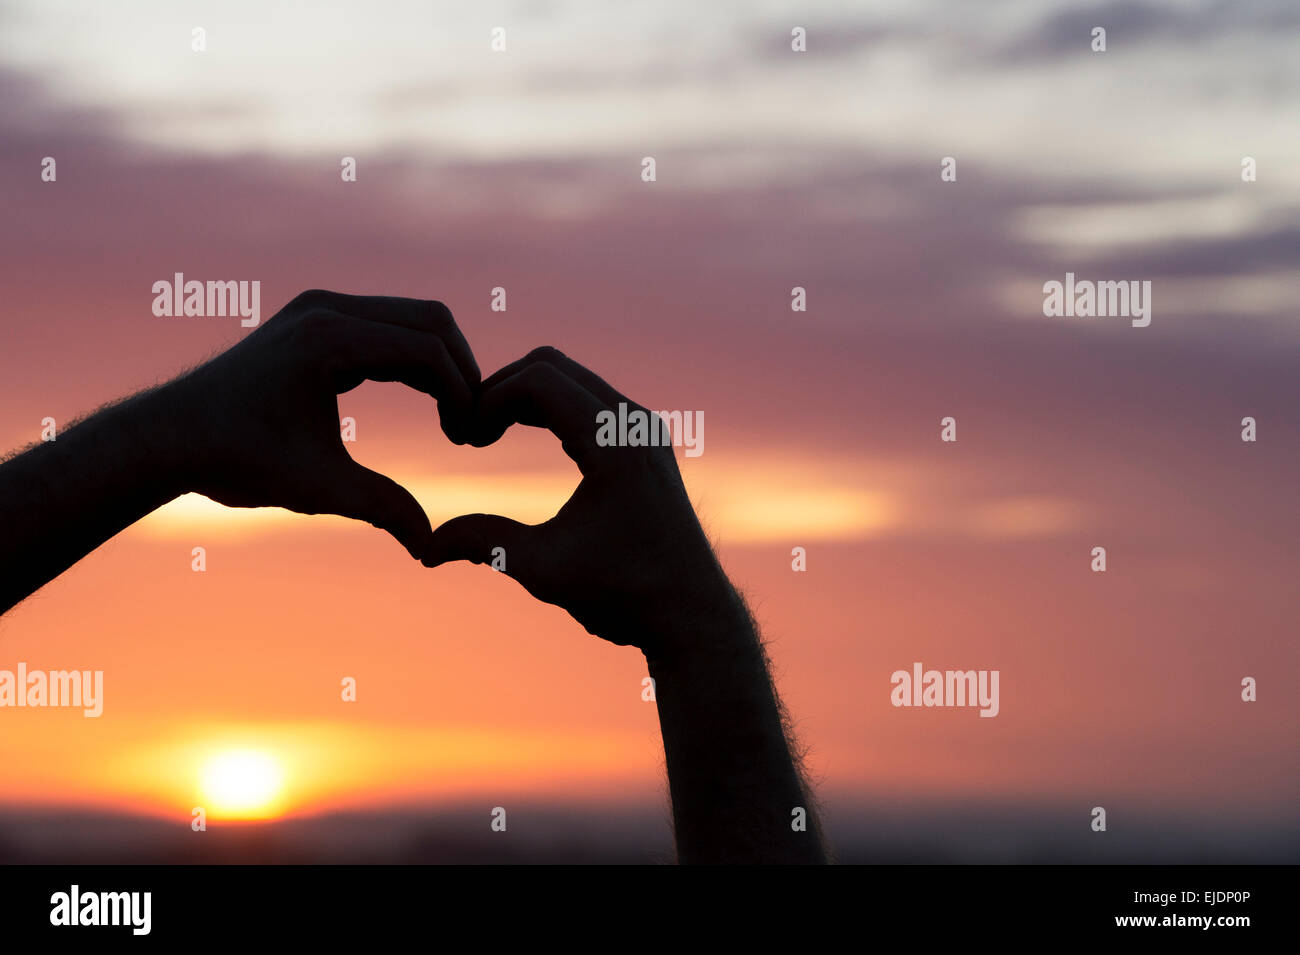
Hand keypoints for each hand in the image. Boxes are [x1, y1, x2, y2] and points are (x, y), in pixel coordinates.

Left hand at [164, 289, 478, 558]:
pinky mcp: (318, 320)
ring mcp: (322, 308)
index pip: (426, 349)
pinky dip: (416, 360)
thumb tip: (431, 546)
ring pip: (414, 319)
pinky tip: (428, 404)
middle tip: (471, 427)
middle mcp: (327, 309)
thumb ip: (382, 508)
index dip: (461, 394)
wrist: (170, 437)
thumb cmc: (236, 461)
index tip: (468, 440)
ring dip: (442, 365)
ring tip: (454, 420)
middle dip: (462, 372)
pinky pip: (389, 327)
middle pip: (431, 320)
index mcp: (328, 338)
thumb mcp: (317, 488)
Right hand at [424, 347, 728, 651]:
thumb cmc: (623, 596)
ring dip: (522, 396)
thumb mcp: (544, 571)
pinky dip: (547, 406)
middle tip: (467, 433)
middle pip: (552, 365)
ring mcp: (643, 428)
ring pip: (570, 377)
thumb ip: (484, 543)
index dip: (488, 398)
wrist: (689, 613)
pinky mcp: (643, 439)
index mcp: (616, 444)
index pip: (540, 378)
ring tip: (485, 434)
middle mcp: (635, 423)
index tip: (462, 439)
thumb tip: (424, 547)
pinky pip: (587, 397)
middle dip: (500, 390)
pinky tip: (516, 436)